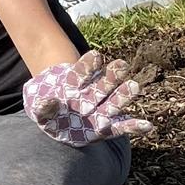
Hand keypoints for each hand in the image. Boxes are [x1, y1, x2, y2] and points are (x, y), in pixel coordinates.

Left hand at [22, 51, 155, 146]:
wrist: (54, 126)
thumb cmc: (46, 113)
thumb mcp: (37, 109)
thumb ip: (42, 107)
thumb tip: (46, 103)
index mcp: (72, 86)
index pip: (80, 73)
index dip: (87, 65)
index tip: (95, 55)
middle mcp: (89, 97)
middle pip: (101, 85)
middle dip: (110, 76)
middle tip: (121, 65)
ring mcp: (98, 112)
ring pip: (112, 102)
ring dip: (123, 95)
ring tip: (133, 86)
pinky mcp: (104, 129)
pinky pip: (119, 128)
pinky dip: (133, 127)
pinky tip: (147, 126)